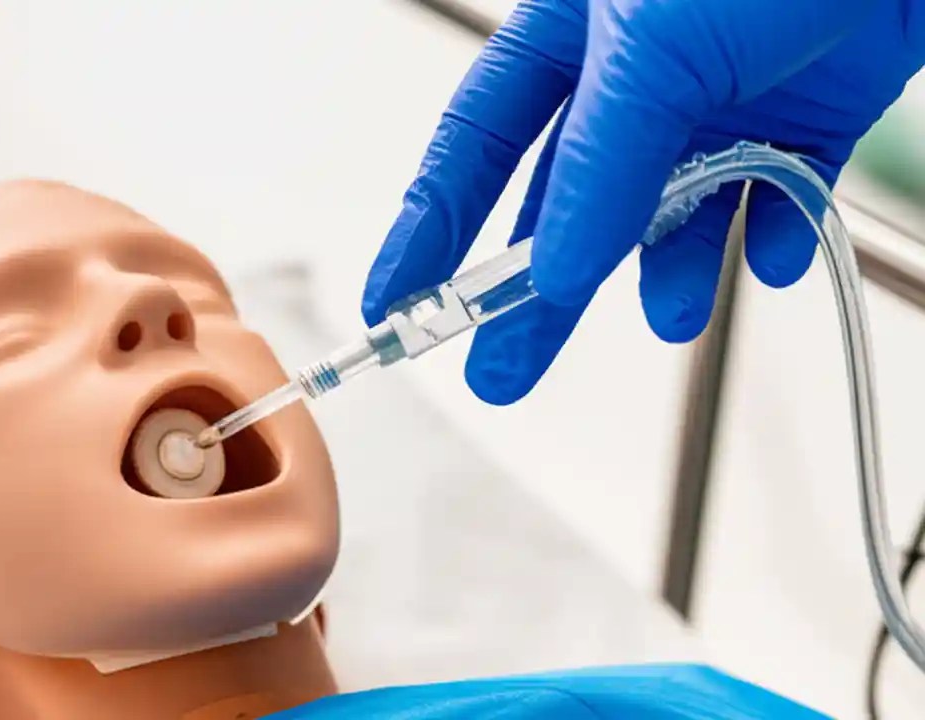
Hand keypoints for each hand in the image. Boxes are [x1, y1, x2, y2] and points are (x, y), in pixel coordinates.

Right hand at [362, 0, 924, 403]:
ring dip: (668, 270)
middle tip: (502, 368)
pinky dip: (772, 234)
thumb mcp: (648, 47)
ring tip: (669, 314)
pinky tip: (769, 251)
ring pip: (670, 212)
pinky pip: (775, 197)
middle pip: (560, 205)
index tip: (397, 302)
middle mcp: (631, 79)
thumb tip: (556, 268)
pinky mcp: (802, 115)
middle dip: (533, 292)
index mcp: (564, 37)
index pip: (475, 148)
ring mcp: (717, 100)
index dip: (429, 230)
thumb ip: (599, 164)